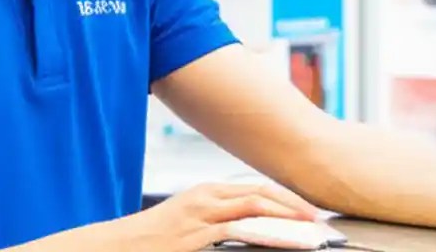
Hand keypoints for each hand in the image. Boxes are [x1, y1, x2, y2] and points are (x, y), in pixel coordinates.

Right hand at [118, 182, 320, 250]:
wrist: (116, 246)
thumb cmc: (153, 240)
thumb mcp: (191, 224)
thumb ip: (220, 222)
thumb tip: (252, 230)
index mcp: (210, 192)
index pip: (259, 189)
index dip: (288, 199)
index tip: (310, 211)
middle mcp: (208, 196)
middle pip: (263, 193)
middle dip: (295, 206)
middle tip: (319, 220)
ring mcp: (201, 213)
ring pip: (255, 207)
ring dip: (286, 219)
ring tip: (310, 232)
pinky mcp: (195, 233)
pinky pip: (237, 230)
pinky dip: (264, 233)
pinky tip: (281, 241)